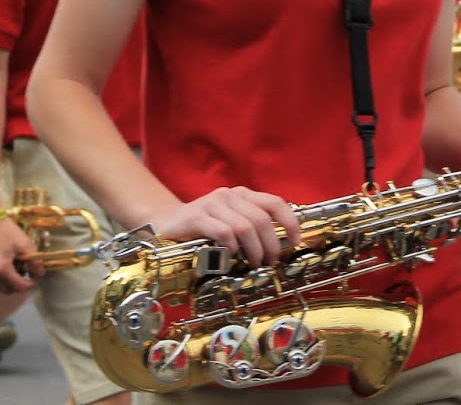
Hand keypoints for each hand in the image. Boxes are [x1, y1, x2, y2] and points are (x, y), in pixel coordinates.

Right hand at [0, 216, 38, 294]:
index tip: (34, 280)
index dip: (28, 285)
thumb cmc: (7, 231)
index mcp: (1, 268)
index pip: (17, 286)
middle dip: (18, 287)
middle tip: (25, 277)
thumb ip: (34, 261)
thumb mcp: (24, 244)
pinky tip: (4, 268)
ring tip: (15, 272)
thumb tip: (40, 273)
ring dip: (7, 284)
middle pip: (6, 290)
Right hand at [148, 186, 301, 266]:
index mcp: (242, 195)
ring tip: (253, 264)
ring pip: (245, 227)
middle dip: (271, 245)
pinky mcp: (196, 217)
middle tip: (270, 262)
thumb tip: (279, 245)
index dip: (289, 222)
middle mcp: (229, 195)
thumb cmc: (203, 228)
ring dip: (254, 250)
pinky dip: (232, 248)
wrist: (165, 224)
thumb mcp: (231, 221)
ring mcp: (212, 204)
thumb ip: (251, 226)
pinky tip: (231, 257)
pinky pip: (223, 232)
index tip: (295, 241)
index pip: (275, 203)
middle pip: (262, 219)